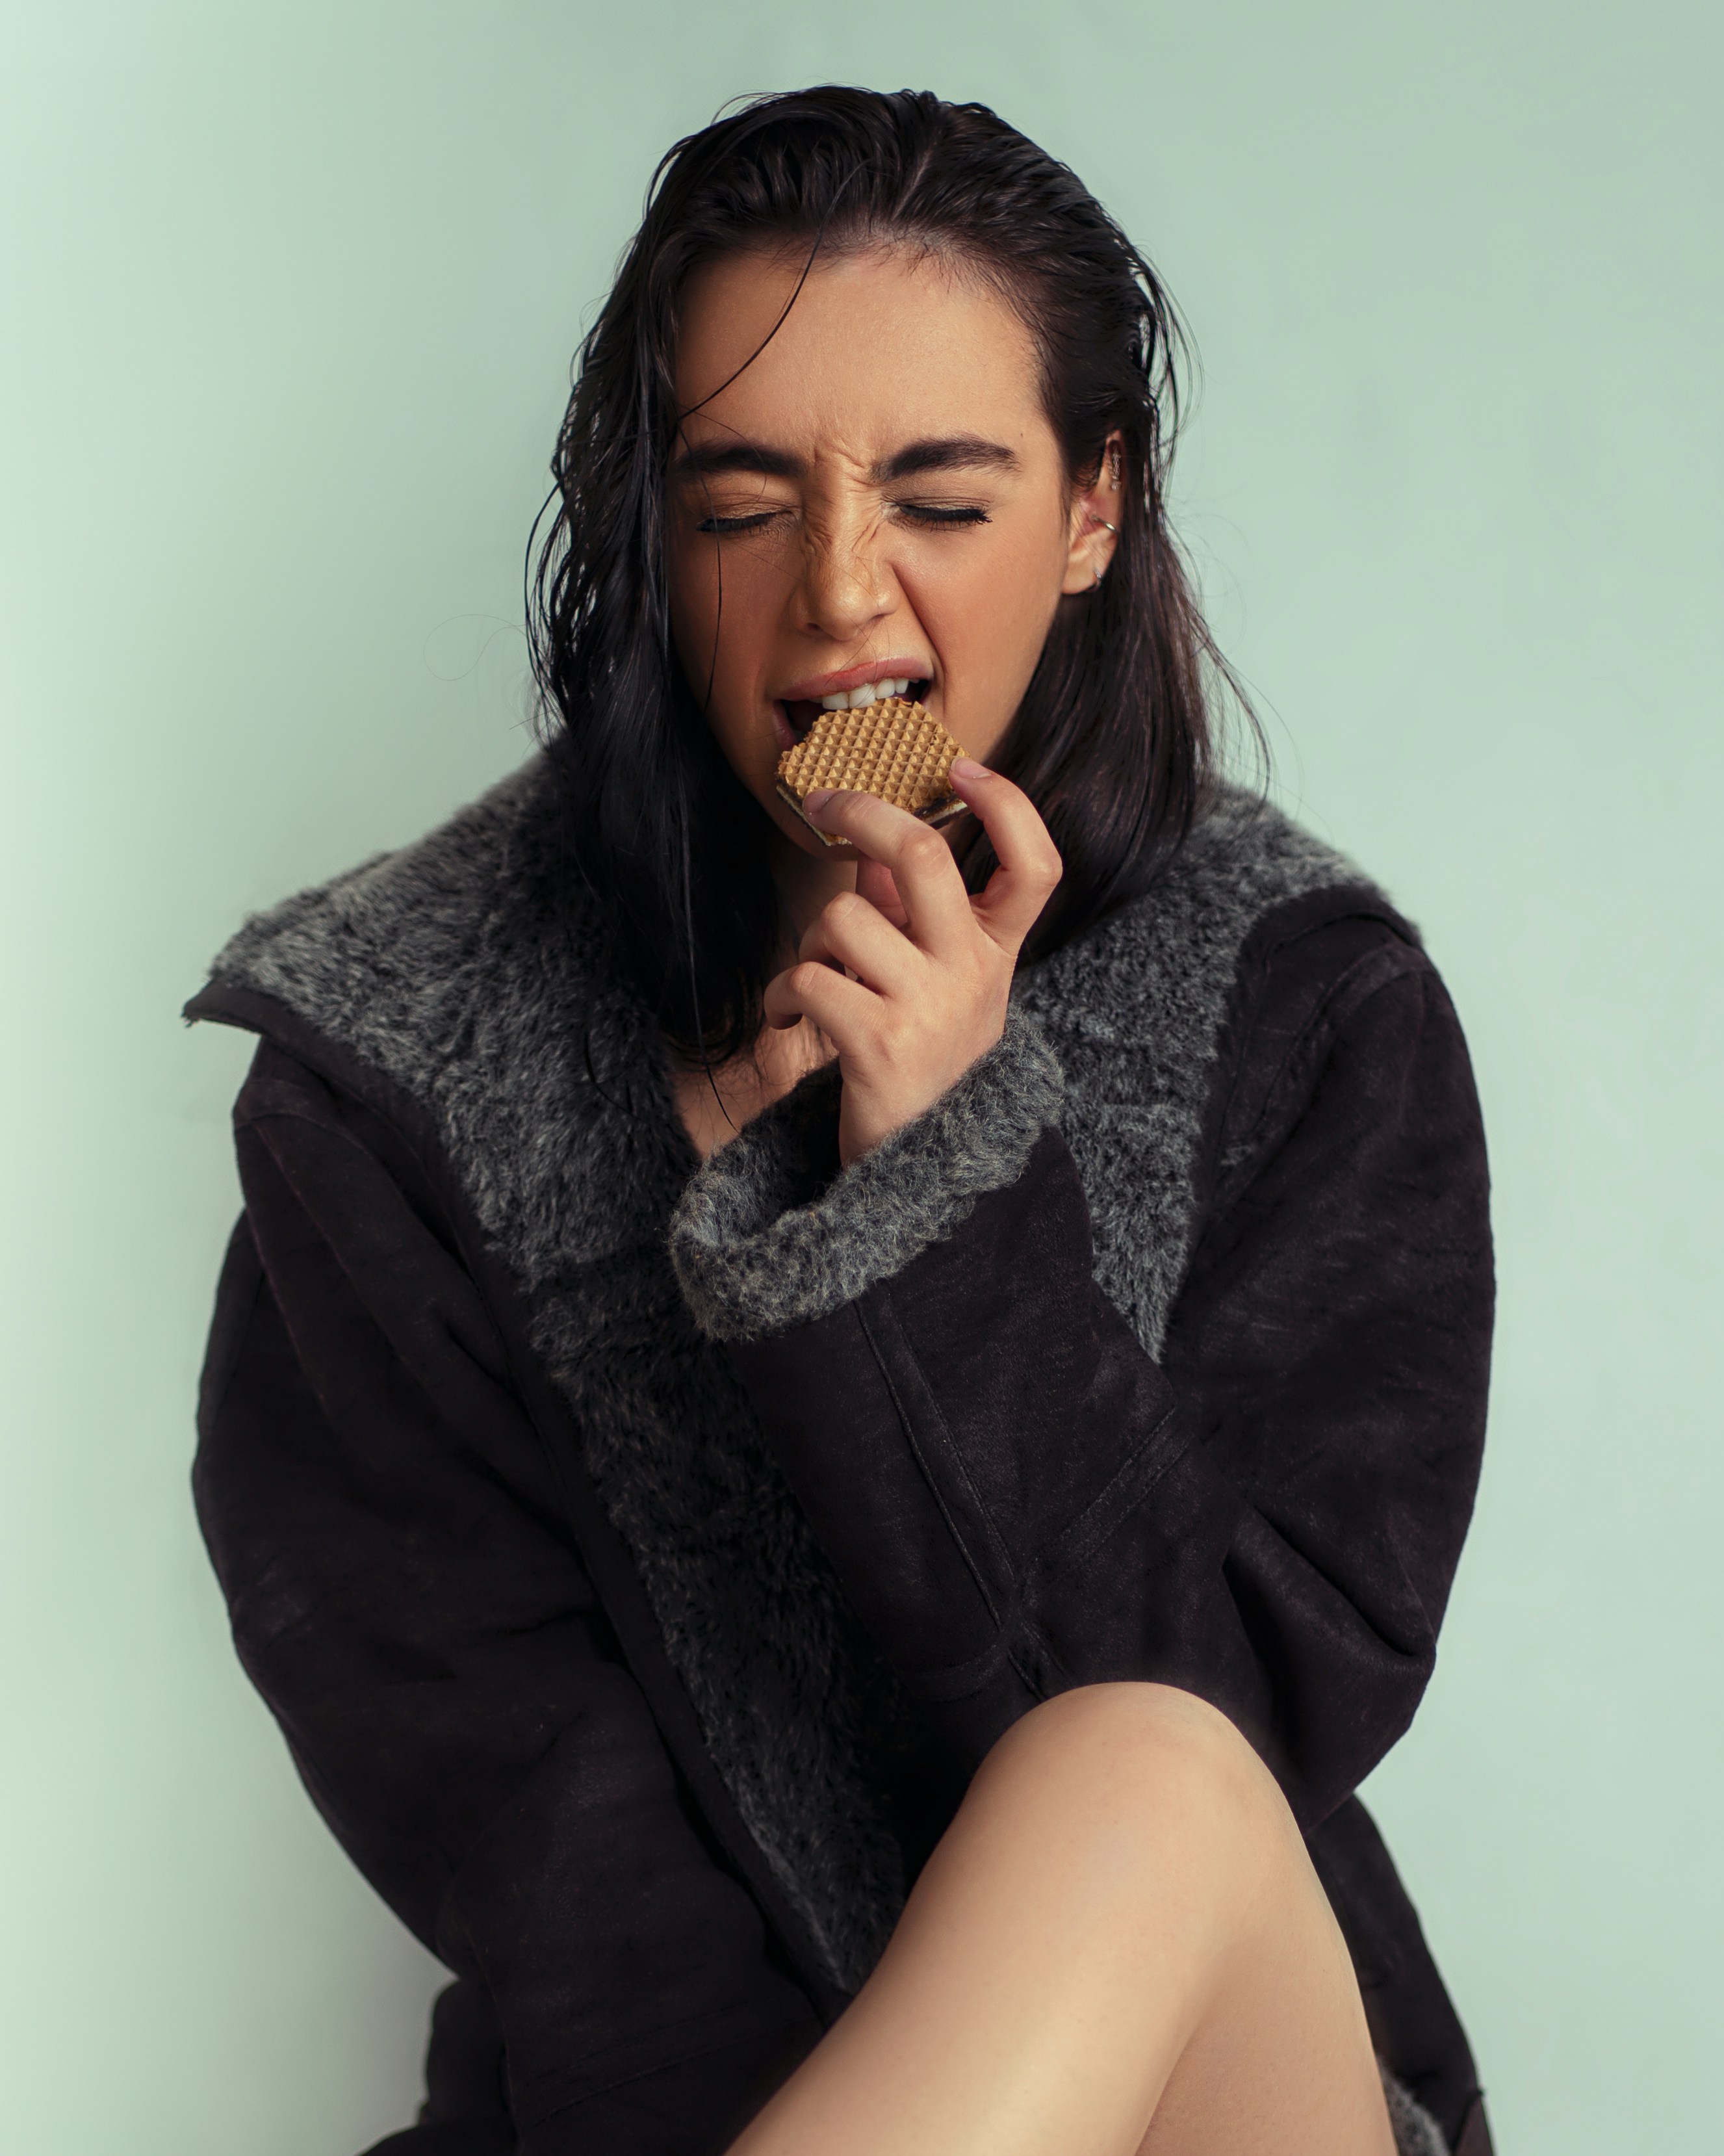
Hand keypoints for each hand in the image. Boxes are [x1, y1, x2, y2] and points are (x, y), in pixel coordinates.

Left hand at [763, 759, 1062, 1164]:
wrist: (916, 1175)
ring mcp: (932, 1007)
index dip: (1007, 805)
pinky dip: (785, 997)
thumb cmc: (918, 1062)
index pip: (1037, 866)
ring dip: (810, 946)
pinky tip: (791, 1023)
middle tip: (825, 805)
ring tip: (816, 987)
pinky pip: (810, 978)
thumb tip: (872, 839)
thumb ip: (908, 909)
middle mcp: (975, 974)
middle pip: (925, 853)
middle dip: (863, 813)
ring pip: (843, 918)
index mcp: (997, 952)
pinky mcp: (881, 1044)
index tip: (961, 768)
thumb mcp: (934, 982)